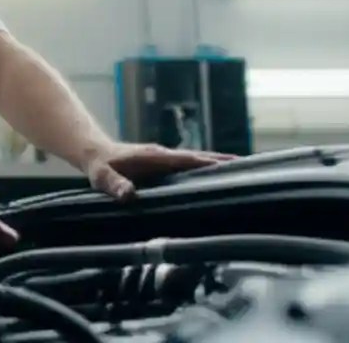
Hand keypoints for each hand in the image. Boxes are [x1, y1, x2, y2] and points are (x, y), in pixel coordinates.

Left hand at [82, 142, 237, 200]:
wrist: (95, 153)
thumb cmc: (99, 166)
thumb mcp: (101, 177)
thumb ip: (114, 185)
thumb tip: (130, 195)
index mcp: (154, 157)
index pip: (187, 159)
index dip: (209, 163)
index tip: (233, 166)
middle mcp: (164, 155)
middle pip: (200, 158)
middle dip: (224, 163)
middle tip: (254, 169)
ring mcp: (166, 159)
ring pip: (198, 161)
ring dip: (220, 165)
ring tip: (248, 174)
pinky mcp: (165, 165)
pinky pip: (190, 167)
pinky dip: (208, 170)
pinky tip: (221, 180)